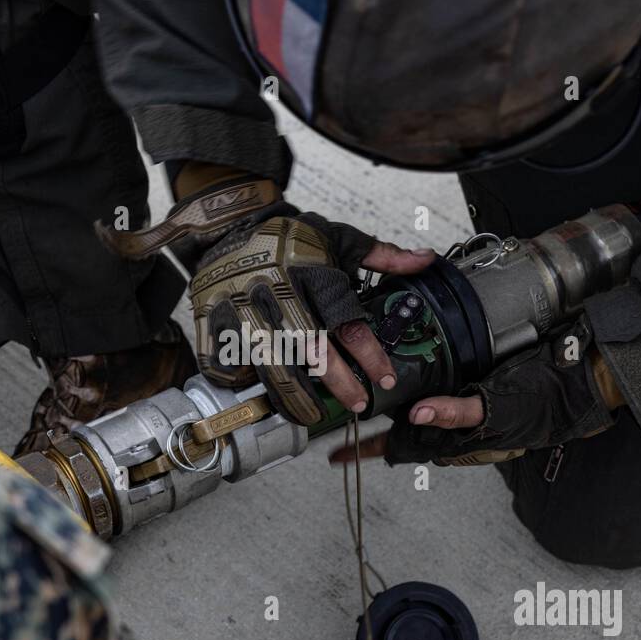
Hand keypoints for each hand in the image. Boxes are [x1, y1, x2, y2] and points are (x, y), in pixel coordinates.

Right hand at [190, 206, 432, 425]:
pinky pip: (228, 357)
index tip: (385, 378)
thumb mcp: (338, 236)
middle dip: (337, 381)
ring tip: (312, 416)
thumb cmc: (289, 235)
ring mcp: (244, 308)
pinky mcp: (215, 319)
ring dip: (294, 393)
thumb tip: (425, 261)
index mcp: (312, 274)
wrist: (228, 223)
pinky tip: (266, 396)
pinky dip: (246, 381)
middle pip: (311, 347)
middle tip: (358, 404)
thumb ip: (381, 255)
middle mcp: (280, 293)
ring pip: (272, 361)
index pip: (346, 320)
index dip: (368, 354)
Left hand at [329, 316, 620, 465]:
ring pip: (416, 426)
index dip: (365, 451)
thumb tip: (417, 414)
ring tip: (358, 415)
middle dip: (369, 439)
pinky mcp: (472, 399)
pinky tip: (406, 398)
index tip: (334, 457)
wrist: (574, 388)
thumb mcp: (496, 406)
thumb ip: (457, 412)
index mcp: (454, 440)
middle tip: (336, 435)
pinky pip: (436, 408)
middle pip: (401, 440)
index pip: (398, 449)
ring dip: (389, 423)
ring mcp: (463, 419)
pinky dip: (416, 405)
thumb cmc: (538, 401)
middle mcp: (454, 433)